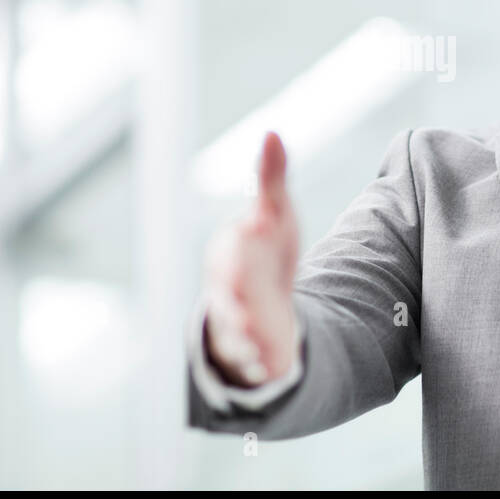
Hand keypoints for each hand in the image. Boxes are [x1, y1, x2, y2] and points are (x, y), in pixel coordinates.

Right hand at [202, 131, 299, 387]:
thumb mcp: (276, 216)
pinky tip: (265, 365)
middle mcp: (223, 284)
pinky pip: (243, 358)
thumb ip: (272, 179)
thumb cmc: (267, 252)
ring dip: (241, 331)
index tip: (259, 222)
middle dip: (236, 284)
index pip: (233, 239)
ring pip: (230, 324)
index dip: (246, 232)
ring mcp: (230, 318)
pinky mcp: (243, 349)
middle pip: (226, 283)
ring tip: (255, 338)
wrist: (264, 306)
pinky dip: (252, 361)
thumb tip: (273, 133)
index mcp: (228, 248)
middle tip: (247, 281)